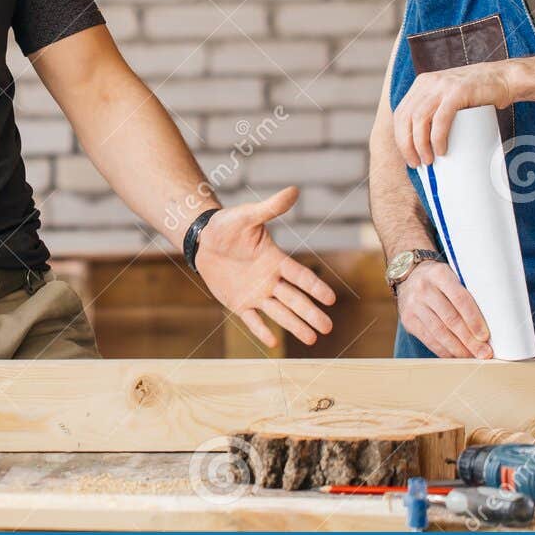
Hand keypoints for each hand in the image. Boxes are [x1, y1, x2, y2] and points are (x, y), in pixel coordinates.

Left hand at [194, 186, 336, 347]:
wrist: (203, 240)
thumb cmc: (227, 225)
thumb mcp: (248, 216)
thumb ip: (270, 208)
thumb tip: (294, 190)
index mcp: (275, 260)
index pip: (300, 276)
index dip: (315, 287)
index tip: (331, 299)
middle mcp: (270, 279)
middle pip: (295, 299)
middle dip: (311, 313)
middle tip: (327, 328)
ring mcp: (256, 293)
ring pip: (279, 312)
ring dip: (295, 326)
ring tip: (312, 340)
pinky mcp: (239, 303)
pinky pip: (252, 319)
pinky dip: (262, 330)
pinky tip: (274, 344)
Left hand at [393, 63, 515, 166]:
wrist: (506, 78)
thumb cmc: (479, 95)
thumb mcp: (450, 97)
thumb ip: (436, 110)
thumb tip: (425, 144)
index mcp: (422, 84)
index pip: (401, 113)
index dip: (400, 138)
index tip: (409, 156)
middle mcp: (429, 82)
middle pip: (407, 117)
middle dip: (407, 144)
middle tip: (417, 163)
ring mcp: (443, 85)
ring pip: (420, 118)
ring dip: (420, 144)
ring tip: (428, 160)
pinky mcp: (458, 91)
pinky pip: (441, 118)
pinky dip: (437, 137)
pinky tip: (441, 150)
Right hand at [395, 260, 491, 357]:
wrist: (409, 277)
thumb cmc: (440, 280)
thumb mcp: (452, 275)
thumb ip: (467, 292)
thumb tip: (491, 321)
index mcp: (439, 274)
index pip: (460, 299)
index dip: (474, 319)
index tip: (485, 336)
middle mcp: (424, 288)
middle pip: (450, 319)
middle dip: (469, 340)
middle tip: (484, 353)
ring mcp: (413, 305)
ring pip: (439, 332)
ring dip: (458, 349)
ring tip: (472, 357)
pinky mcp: (408, 320)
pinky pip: (428, 339)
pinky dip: (444, 350)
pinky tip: (456, 356)